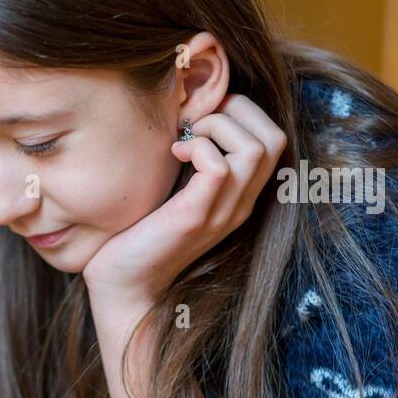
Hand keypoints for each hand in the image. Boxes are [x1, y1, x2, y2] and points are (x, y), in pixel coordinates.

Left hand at [82, 94, 286, 312]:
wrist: (122, 286)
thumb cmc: (138, 233)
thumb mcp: (175, 190)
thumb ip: (192, 161)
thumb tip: (188, 114)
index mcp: (239, 196)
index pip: (274, 140)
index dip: (244, 114)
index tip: (203, 117)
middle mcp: (239, 204)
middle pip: (275, 139)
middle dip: (237, 111)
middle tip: (196, 122)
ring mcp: (221, 212)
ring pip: (255, 148)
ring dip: (217, 127)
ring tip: (185, 138)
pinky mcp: (195, 218)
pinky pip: (219, 167)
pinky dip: (197, 147)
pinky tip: (173, 155)